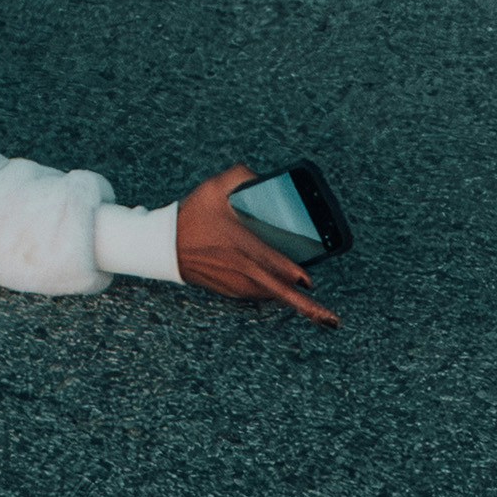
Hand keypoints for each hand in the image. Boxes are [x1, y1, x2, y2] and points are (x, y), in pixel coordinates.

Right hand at [175, 166, 337, 323]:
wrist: (165, 245)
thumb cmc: (191, 217)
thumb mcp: (213, 188)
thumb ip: (240, 176)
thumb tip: (263, 177)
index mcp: (241, 245)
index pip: (272, 264)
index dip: (292, 274)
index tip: (309, 281)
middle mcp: (241, 268)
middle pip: (279, 292)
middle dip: (306, 307)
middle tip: (331, 320)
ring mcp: (236, 283)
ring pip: (271, 296)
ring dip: (291, 300)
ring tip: (315, 310)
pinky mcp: (230, 290)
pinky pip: (257, 294)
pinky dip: (271, 294)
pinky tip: (282, 291)